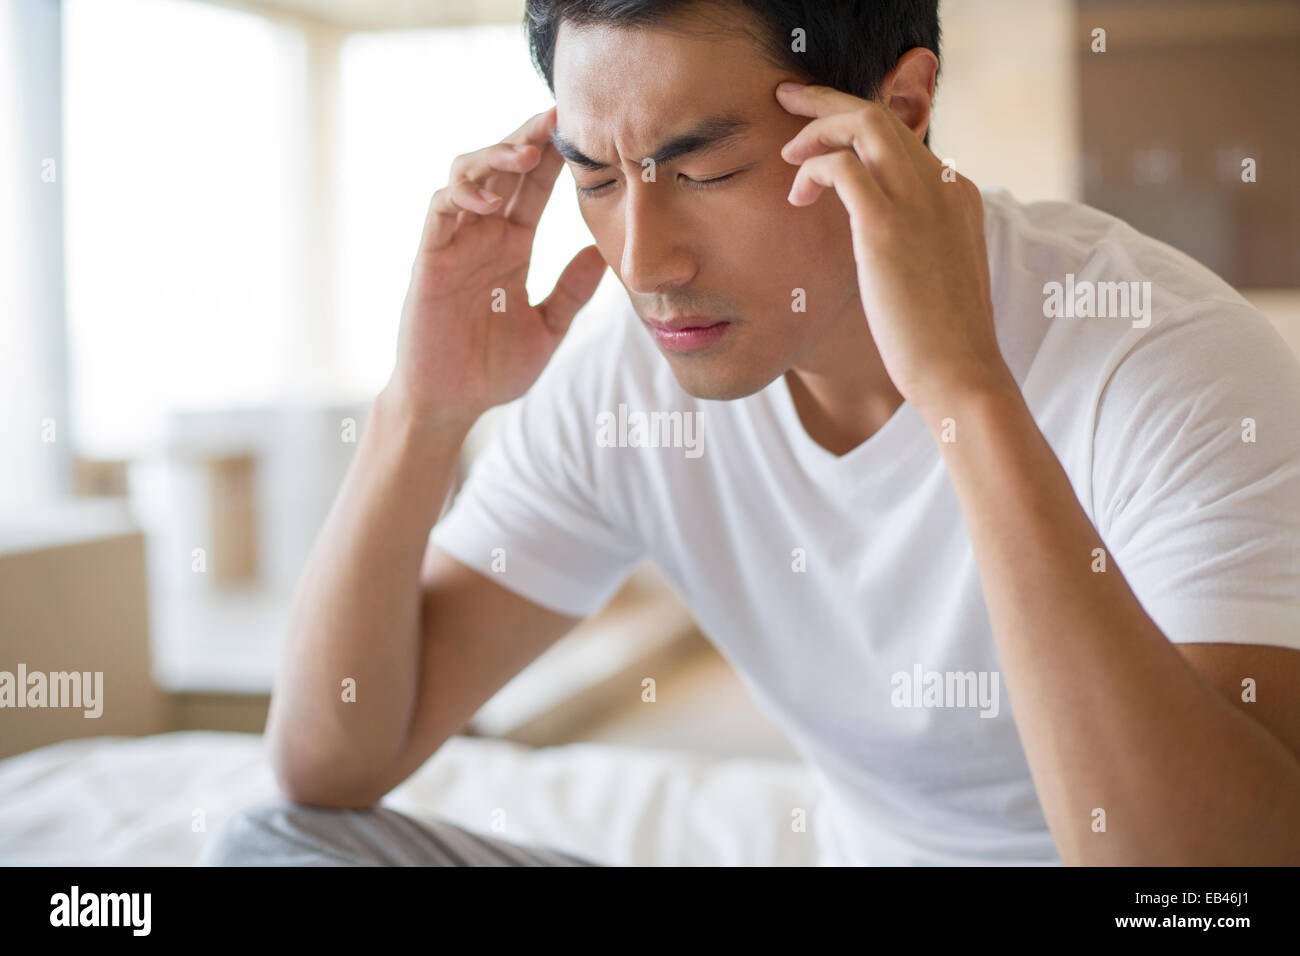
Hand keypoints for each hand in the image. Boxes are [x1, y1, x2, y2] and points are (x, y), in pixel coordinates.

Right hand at [388, 106, 607, 427]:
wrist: (452, 405)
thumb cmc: (492, 370)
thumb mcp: (548, 329)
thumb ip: (571, 291)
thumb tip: (603, 252)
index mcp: (512, 246)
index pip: (534, 187)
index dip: (553, 156)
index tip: (582, 129)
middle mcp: (482, 235)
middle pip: (502, 167)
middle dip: (526, 138)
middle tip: (555, 117)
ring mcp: (454, 243)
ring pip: (467, 174)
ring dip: (494, 157)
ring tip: (525, 155)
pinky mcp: (430, 259)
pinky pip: (440, 211)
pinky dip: (461, 194)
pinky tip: (487, 198)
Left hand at [775, 83, 1015, 415]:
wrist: (961, 374)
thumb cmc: (941, 340)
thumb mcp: (932, 276)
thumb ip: (912, 244)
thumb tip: (876, 245)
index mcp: (957, 194)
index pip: (903, 137)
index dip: (857, 126)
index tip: (821, 129)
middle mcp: (943, 185)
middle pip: (881, 114)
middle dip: (827, 102)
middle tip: (786, 100)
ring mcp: (918, 201)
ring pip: (862, 124)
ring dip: (816, 129)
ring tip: (786, 155)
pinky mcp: (886, 226)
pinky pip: (840, 166)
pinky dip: (812, 168)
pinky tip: (797, 196)